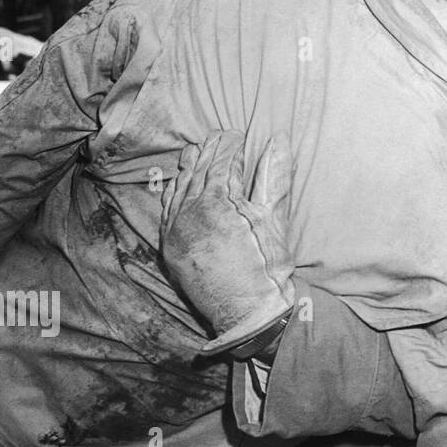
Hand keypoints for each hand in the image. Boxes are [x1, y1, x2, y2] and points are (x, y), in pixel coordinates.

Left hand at [160, 131, 295, 355]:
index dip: (229, 146)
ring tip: (197, 150)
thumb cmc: (266, 267)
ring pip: (179, 188)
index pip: (221, 163)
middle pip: (197, 171)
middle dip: (208, 151)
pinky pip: (167, 209)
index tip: (236, 134)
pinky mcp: (170, 246)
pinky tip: (179, 182)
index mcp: (217, 202)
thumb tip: (278, 139)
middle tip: (218, 137)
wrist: (247, 312)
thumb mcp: (274, 218)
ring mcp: (176, 230)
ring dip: (189, 167)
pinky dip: (174, 191)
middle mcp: (190, 213)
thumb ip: (273, 175)